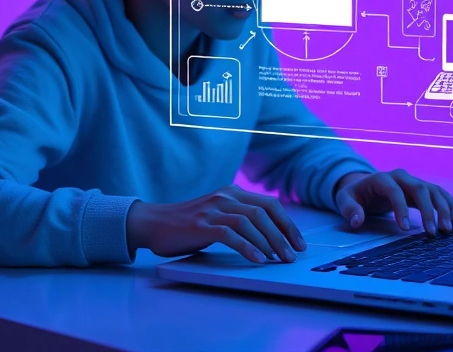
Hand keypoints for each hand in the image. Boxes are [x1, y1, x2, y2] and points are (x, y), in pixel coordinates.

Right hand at [126, 185, 306, 263]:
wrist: (152, 223)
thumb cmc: (188, 225)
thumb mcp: (218, 215)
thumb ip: (240, 219)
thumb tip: (273, 239)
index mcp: (233, 192)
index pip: (270, 204)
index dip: (288, 224)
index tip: (299, 243)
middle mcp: (225, 197)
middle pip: (264, 213)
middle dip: (283, 235)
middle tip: (292, 255)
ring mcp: (213, 209)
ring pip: (250, 222)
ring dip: (269, 242)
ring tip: (279, 260)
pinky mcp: (201, 225)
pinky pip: (230, 234)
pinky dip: (247, 247)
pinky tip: (257, 259)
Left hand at [334, 169, 452, 235]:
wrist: (365, 185)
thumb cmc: (355, 195)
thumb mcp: (345, 200)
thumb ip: (349, 209)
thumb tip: (357, 221)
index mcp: (382, 178)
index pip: (394, 191)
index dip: (400, 208)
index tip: (404, 228)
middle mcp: (401, 177)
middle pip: (419, 188)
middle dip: (428, 210)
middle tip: (433, 232)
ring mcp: (414, 181)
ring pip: (434, 191)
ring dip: (444, 209)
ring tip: (449, 229)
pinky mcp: (422, 189)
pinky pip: (440, 195)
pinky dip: (450, 206)